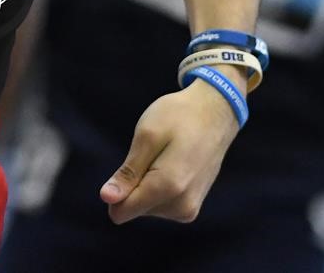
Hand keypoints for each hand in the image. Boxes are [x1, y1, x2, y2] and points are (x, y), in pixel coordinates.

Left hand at [99, 78, 240, 224]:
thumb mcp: (147, 136)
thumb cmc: (179, 117)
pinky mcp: (192, 207)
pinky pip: (160, 204)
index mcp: (168, 187)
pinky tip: (175, 164)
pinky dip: (160, 186)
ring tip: (168, 156)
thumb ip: (128, 173)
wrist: (217, 112)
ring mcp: (189, 209)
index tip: (132, 162)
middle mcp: (181, 206)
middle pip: (134, 208)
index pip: (122, 211)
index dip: (116, 189)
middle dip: (136, 182)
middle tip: (156, 153)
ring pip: (146, 207)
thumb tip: (106, 198)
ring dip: (148, 182)